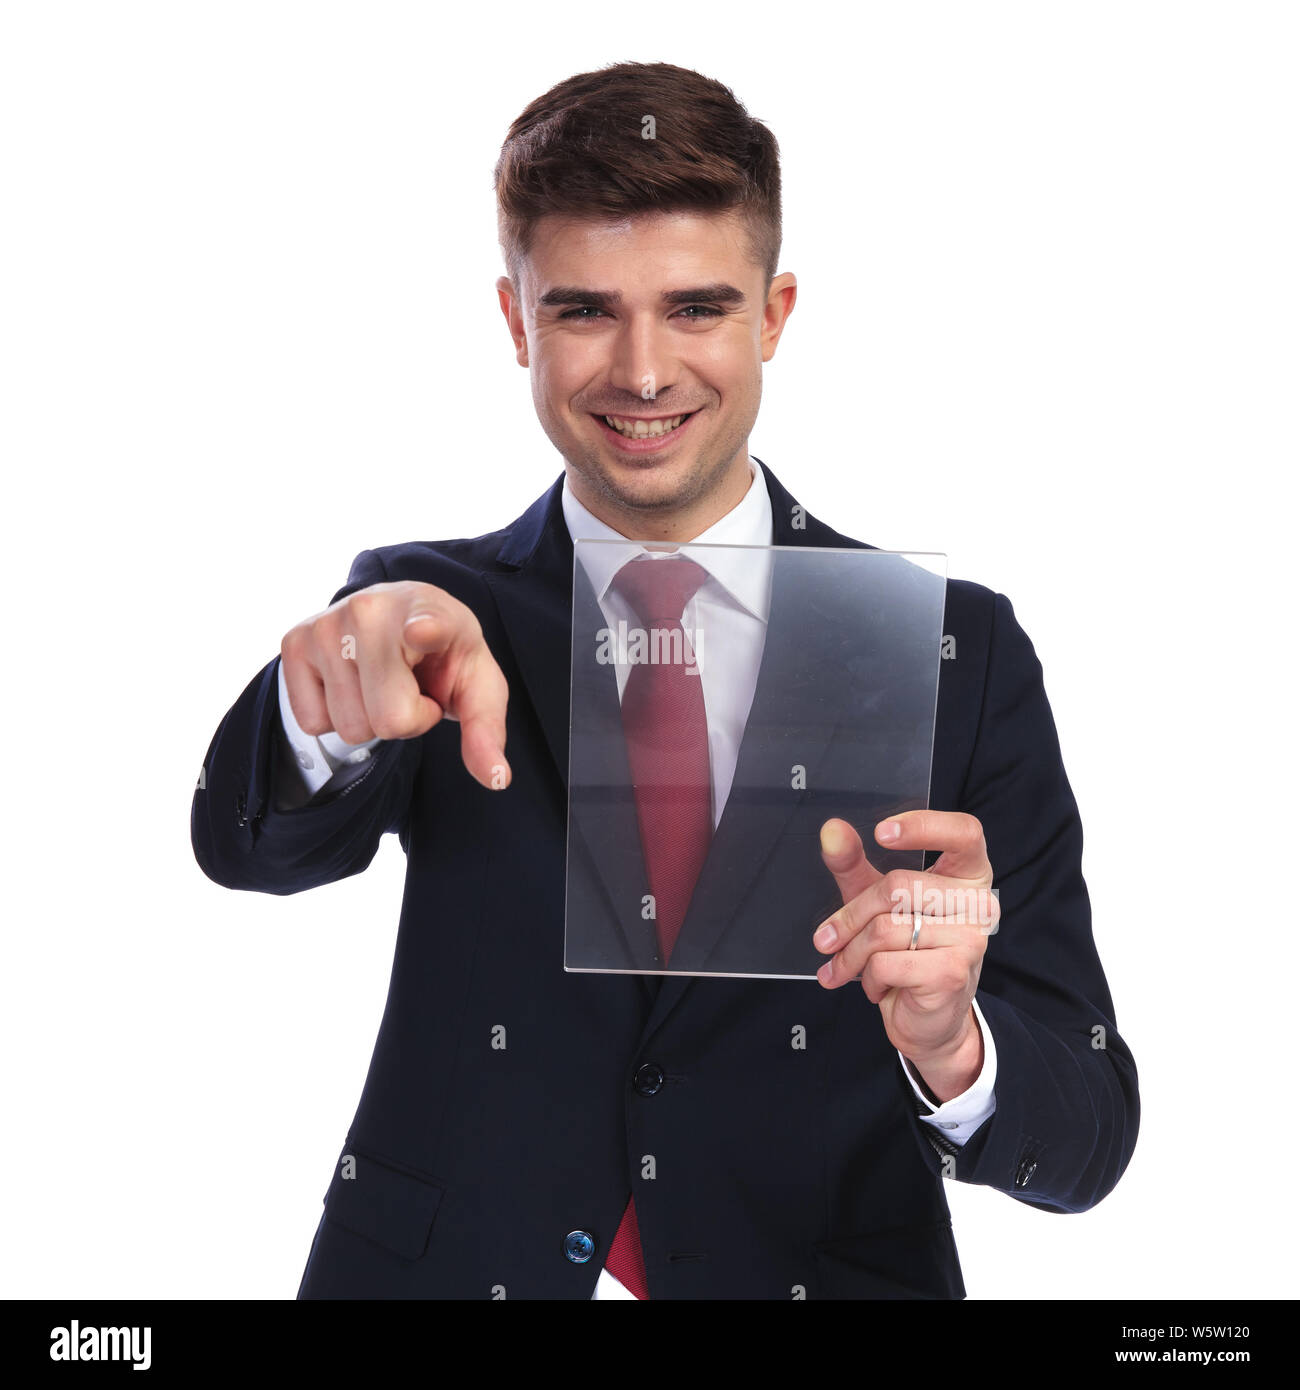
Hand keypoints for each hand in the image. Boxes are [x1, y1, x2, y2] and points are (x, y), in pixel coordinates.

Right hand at [280, 580, 510, 789]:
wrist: (404, 616)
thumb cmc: (443, 656)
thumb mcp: (477, 687)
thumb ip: (486, 731)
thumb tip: (497, 779)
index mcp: (432, 612)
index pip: (426, 623)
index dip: (424, 631)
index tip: (421, 631)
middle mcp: (373, 610)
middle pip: (389, 720)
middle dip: (406, 721)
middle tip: (411, 689)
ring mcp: (327, 624)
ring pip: (350, 727)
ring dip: (370, 718)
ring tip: (384, 682)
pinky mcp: (295, 642)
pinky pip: (313, 722)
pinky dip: (336, 717)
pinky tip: (353, 683)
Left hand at [813, 811, 996, 1097]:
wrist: (926, 1019)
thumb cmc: (904, 950)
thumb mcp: (875, 902)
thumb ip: (854, 863)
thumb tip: (832, 829)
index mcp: (969, 874)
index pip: (964, 832)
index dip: (924, 826)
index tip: (881, 832)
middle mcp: (978, 903)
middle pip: (897, 886)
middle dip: (850, 917)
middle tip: (826, 939)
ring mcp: (970, 938)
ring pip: (884, 928)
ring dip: (851, 953)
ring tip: (846, 967)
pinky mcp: (953, 972)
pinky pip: (886, 962)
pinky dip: (867, 977)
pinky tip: (877, 986)